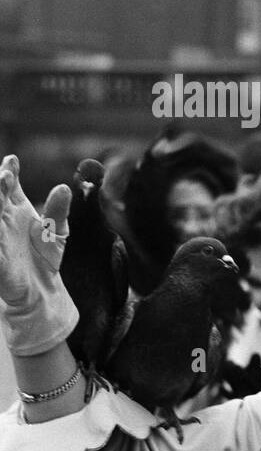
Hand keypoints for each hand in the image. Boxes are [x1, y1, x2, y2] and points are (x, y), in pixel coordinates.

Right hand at [0, 154, 78, 355]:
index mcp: (15, 210)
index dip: (8, 172)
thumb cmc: (45, 256)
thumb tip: (64, 187)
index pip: (9, 186)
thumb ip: (59, 210)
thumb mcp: (57, 230)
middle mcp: (3, 221)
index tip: (12, 161)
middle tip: (4, 176)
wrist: (44, 289)